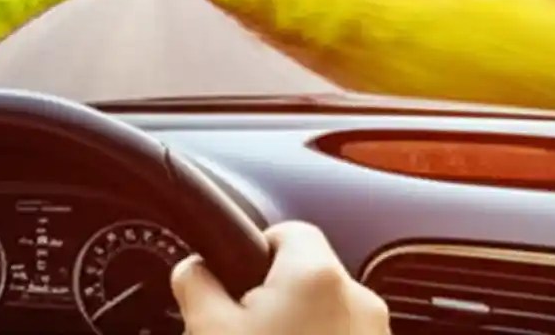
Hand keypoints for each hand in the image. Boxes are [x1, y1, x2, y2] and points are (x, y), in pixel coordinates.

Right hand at [171, 221, 389, 333]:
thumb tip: (193, 268)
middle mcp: (360, 298)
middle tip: (246, 330)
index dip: (253, 252)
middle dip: (276, 297)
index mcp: (316, 275)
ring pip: (329, 312)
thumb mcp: (209, 329)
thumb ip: (196, 282)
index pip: (286, 230)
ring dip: (302, 326)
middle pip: (308, 274)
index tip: (236, 282)